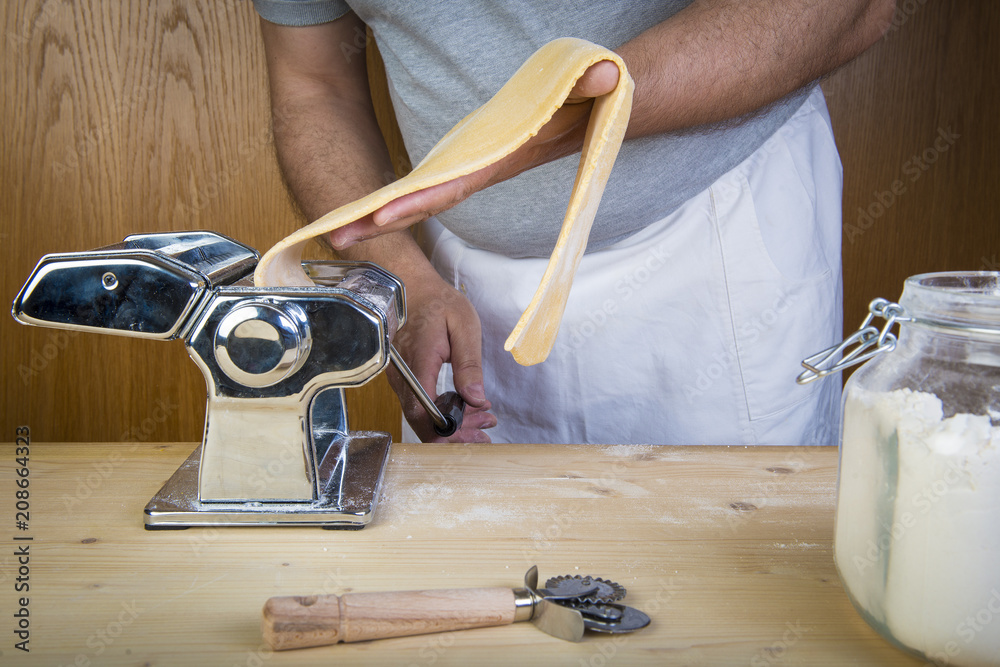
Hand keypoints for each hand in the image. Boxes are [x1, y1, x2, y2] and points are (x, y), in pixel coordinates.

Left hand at [328, 60, 620, 248]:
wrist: (594, 115)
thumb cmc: (589, 101)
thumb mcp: (591, 86)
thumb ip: (594, 82)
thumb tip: (606, 75)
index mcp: (500, 156)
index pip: (454, 182)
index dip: (418, 200)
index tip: (382, 217)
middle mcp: (482, 168)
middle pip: (426, 201)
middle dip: (381, 221)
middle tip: (335, 238)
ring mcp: (474, 167)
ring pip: (423, 197)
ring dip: (382, 216)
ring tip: (339, 232)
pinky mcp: (471, 161)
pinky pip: (430, 186)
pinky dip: (401, 201)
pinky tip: (374, 211)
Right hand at [388, 270, 496, 442]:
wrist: (414, 289)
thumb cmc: (440, 304)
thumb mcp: (464, 327)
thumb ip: (469, 364)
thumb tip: (475, 398)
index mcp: (418, 361)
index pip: (422, 409)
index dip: (445, 430)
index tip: (472, 434)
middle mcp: (403, 374)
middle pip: (421, 419)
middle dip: (455, 432)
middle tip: (485, 427)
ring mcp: (400, 378)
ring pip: (420, 415)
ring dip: (451, 423)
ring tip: (482, 419)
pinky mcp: (403, 379)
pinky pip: (419, 404)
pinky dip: (442, 411)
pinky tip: (464, 408)